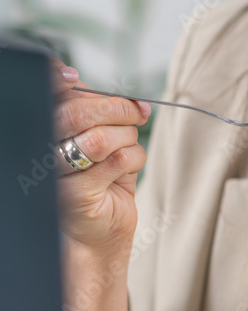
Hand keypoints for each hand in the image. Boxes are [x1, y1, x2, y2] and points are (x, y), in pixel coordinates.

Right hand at [52, 60, 150, 248]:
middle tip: (138, 113)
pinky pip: (117, 161)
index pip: (51, 97)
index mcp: (49, 132)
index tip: (74, 78)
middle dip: (117, 108)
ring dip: (127, 138)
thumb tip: (132, 101)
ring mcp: (59, 175)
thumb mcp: (102, 143)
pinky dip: (133, 160)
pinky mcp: (77, 194)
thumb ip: (104, 116)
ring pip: (102, 137)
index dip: (59, 80)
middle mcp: (47, 152)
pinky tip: (126, 171)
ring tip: (127, 150)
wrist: (101, 232)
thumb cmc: (103, 185)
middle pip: (77, 113)